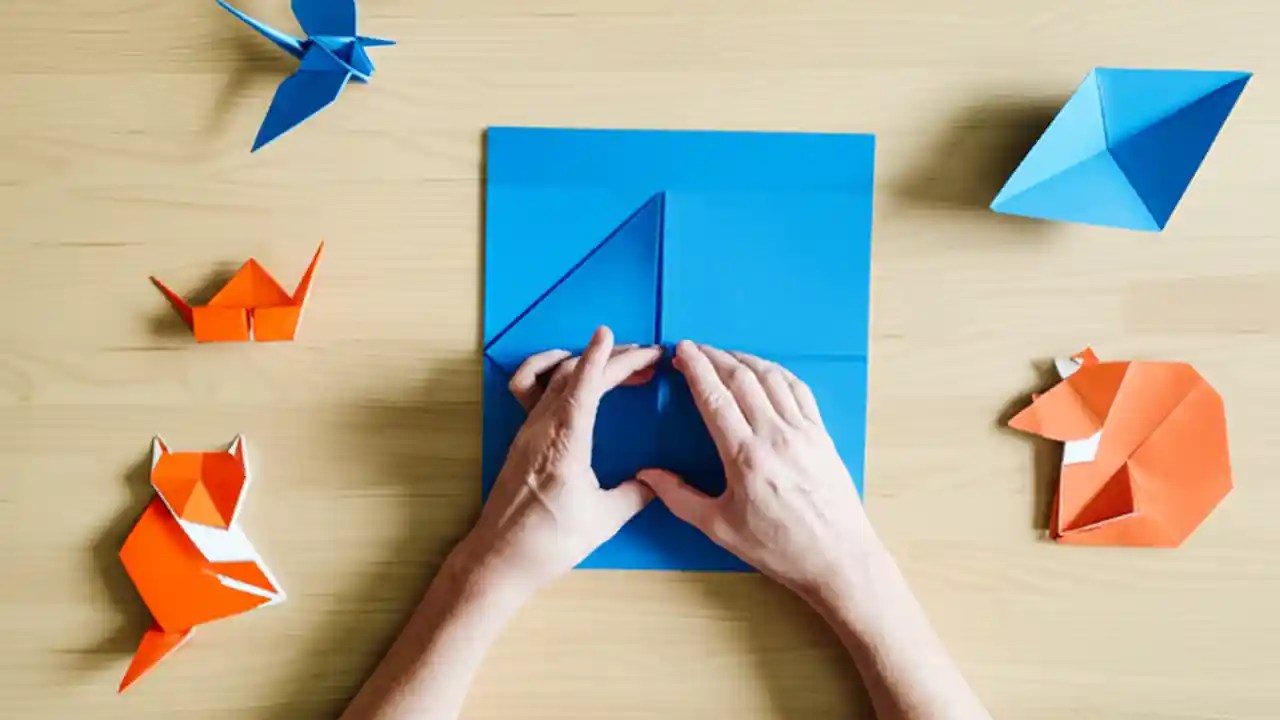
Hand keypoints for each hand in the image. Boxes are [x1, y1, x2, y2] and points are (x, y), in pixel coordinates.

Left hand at [459, 327, 661, 592]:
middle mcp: (542, 428)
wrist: (499, 559)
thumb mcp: (603, 520)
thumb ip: (635, 494)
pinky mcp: (520, 439)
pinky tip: (562, 369)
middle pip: (575, 375)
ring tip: (613, 361)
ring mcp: (527, 431)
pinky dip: (545, 371)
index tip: (618, 336)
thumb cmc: (548, 542)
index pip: (586, 386)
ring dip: (585, 363)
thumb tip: (655, 481)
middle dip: (612, 359)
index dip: (605, 357)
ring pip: (554, 378)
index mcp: (565, 443)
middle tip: (647, 358)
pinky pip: (528, 390)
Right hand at [638, 341, 874, 596]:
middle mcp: (775, 435)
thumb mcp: (720, 528)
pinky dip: (778, 372)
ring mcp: (803, 431)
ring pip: (771, 377)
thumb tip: (646, 475)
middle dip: (714, 356)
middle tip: (695, 348)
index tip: (681, 350)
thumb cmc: (778, 548)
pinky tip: (766, 370)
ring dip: (744, 359)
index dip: (696, 367)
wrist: (838, 559)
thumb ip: (679, 497)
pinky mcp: (822, 435)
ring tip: (724, 354)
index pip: (714, 397)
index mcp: (745, 456)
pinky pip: (799, 390)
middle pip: (741, 378)